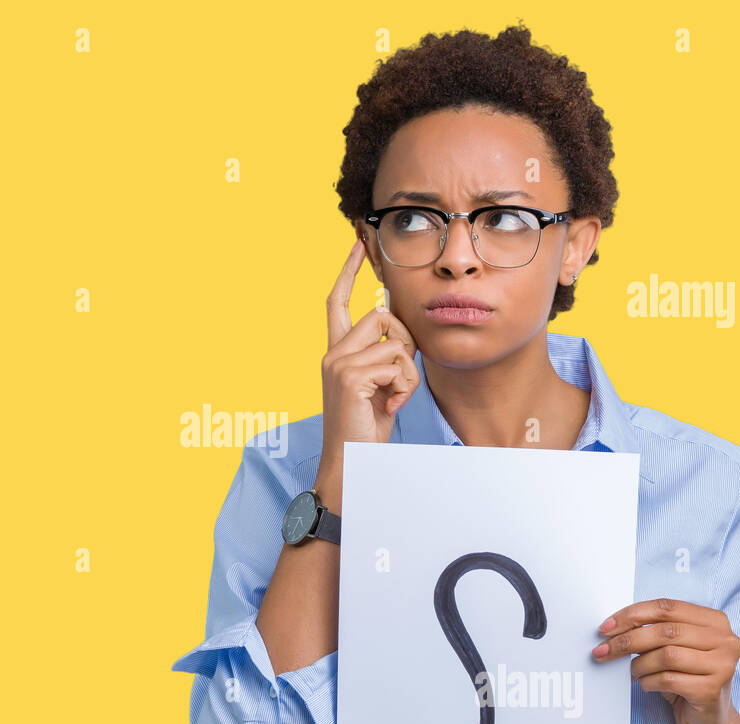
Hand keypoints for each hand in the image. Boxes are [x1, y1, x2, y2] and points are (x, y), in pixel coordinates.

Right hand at [318, 237, 419, 478]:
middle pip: (381, 315)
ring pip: (395, 343)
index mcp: (336, 352)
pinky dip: (403, 389)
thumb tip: (401, 334)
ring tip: (394, 399)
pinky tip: (389, 407)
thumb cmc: (367, 428)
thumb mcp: (379, 386)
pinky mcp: (350, 376)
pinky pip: (396, 365)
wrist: (351, 461)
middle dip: (406, 343)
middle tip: (401, 378)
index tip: (357, 245)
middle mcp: (332, 353)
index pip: (336, 302)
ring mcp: (338, 363)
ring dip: (408, 374)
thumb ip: (384, 358)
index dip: (347, 272)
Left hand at [592, 598, 739, 723]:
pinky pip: (668, 680)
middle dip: (627, 641)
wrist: (710, 720)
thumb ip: (654, 631)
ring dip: (639, 665)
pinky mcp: (712, 690)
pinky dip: (648, 682)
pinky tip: (646, 685)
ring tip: (632, 672)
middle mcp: (726, 640)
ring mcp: (723, 666)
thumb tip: (612, 627)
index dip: (632, 614)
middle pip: (665, 631)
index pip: (667, 607)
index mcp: (715, 621)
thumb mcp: (675, 648)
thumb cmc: (687, 678)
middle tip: (602, 650)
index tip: (605, 627)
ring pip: (666, 655)